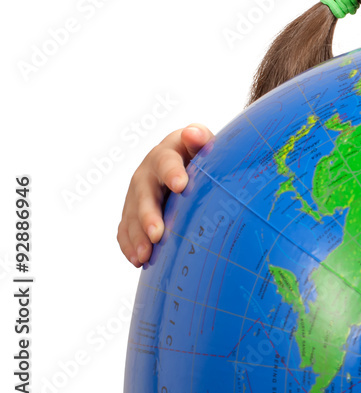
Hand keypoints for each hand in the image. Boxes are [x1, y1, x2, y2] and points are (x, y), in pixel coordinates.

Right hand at [116, 123, 213, 266]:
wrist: (188, 162)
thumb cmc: (200, 154)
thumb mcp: (202, 143)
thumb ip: (200, 139)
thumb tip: (192, 133)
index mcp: (166, 153)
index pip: (166, 161)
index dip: (172, 172)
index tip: (181, 186)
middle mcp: (146, 172)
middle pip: (144, 192)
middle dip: (149, 214)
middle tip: (157, 233)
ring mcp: (137, 193)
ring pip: (132, 214)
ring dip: (137, 235)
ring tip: (146, 255)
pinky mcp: (132, 211)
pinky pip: (125, 228)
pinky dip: (129, 244)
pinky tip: (137, 260)